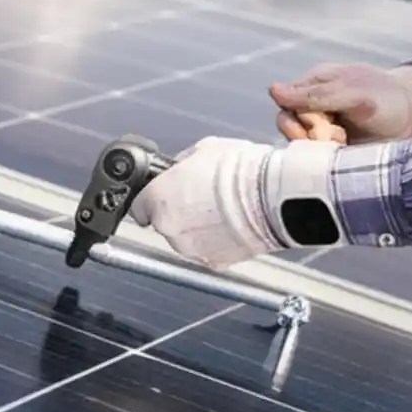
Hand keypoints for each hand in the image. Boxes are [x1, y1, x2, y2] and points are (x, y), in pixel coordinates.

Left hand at [130, 136, 342, 269]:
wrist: (272, 196)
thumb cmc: (241, 171)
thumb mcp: (203, 149)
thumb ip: (182, 165)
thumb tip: (179, 169)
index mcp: (158, 200)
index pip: (139, 206)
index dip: (153, 197)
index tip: (164, 193)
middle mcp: (169, 229)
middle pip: (165, 222)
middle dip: (179, 211)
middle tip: (202, 196)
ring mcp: (192, 249)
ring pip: (186, 239)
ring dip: (198, 227)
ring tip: (222, 209)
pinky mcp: (215, 262)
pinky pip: (209, 250)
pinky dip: (217, 241)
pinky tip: (232, 224)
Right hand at [269, 63, 411, 144]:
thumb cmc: (385, 98)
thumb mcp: (351, 93)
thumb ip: (314, 95)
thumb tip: (271, 90)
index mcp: (314, 85)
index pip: (287, 103)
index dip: (301, 117)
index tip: (324, 123)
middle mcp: (313, 106)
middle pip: (288, 124)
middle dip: (308, 134)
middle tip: (336, 137)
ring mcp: (321, 129)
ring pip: (299, 144)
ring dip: (317, 148)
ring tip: (342, 144)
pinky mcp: (330, 150)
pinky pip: (312, 158)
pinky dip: (324, 160)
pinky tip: (344, 153)